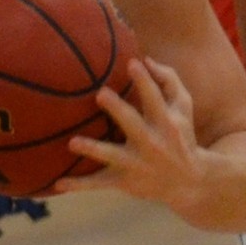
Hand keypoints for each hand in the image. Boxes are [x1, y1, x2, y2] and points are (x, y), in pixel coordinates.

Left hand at [57, 57, 202, 207]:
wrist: (187, 181)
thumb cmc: (180, 134)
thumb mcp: (183, 107)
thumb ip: (169, 79)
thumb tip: (144, 59)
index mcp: (166, 122)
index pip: (156, 99)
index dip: (145, 81)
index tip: (132, 63)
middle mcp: (151, 143)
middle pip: (132, 124)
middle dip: (117, 110)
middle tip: (101, 94)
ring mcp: (135, 164)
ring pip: (112, 156)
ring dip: (93, 149)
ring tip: (72, 142)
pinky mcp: (124, 181)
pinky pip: (98, 183)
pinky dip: (79, 185)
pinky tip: (58, 183)